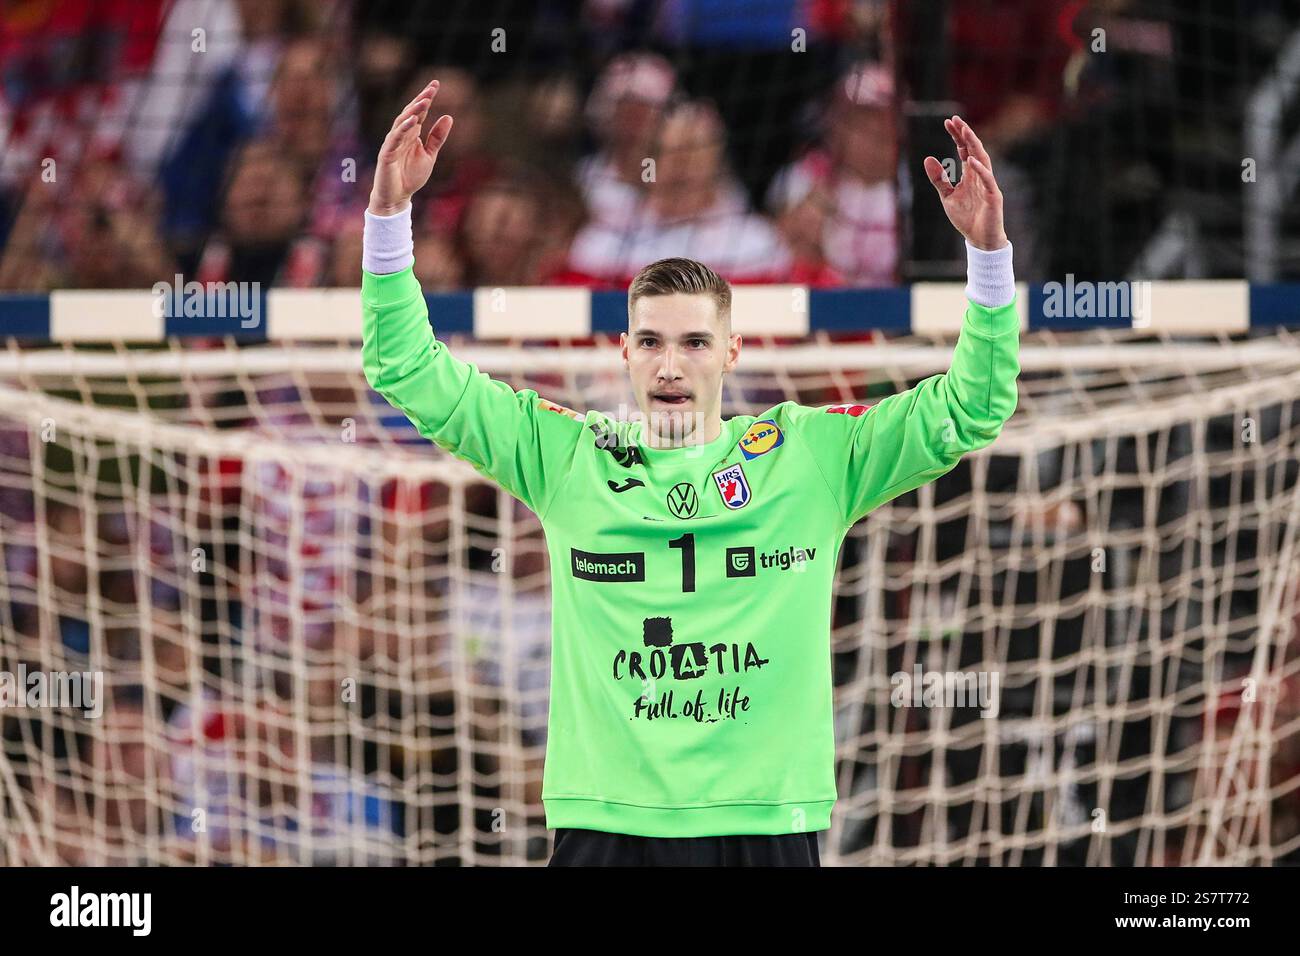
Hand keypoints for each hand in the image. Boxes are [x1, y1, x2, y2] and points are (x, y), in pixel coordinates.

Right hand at [368, 79, 453, 215]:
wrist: (397, 198)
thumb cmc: (411, 176)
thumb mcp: (430, 155)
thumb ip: (437, 137)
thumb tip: (448, 116)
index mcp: (412, 134)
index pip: (419, 112)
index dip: (426, 98)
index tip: (435, 84)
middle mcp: (401, 135)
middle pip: (411, 112)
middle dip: (421, 99)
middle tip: (432, 88)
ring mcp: (393, 143)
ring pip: (402, 122)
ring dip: (413, 111)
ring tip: (425, 100)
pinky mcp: (387, 153)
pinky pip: (395, 138)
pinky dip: (403, 128)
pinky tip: (413, 120)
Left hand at [923, 115, 1007, 251]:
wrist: (980, 239)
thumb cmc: (966, 218)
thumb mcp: (946, 197)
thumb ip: (939, 179)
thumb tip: (927, 158)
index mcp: (970, 174)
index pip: (964, 149)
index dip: (957, 136)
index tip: (949, 122)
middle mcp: (980, 175)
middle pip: (973, 150)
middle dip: (965, 134)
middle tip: (956, 120)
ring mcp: (988, 184)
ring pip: (983, 160)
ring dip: (974, 145)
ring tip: (966, 131)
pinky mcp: (993, 196)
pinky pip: (988, 180)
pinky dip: (981, 170)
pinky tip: (971, 161)